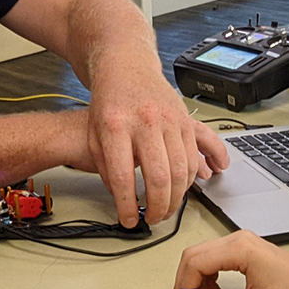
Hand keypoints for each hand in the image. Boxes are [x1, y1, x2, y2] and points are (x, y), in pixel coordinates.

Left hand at [87, 61, 229, 226]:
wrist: (126, 68)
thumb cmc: (109, 104)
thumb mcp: (95, 136)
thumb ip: (107, 168)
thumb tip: (123, 199)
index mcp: (115, 127)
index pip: (123, 177)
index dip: (126, 206)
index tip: (127, 220)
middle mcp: (145, 122)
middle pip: (159, 177)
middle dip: (158, 207)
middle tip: (152, 219)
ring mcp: (168, 119)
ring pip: (181, 171)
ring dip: (176, 198)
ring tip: (166, 209)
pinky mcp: (184, 120)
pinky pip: (193, 157)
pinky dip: (192, 179)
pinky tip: (184, 190)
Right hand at [173, 230, 288, 288]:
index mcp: (240, 249)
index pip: (194, 263)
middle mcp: (238, 240)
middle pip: (193, 257)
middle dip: (187, 286)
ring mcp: (241, 243)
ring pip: (201, 258)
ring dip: (198, 283)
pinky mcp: (244, 250)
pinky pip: (214, 259)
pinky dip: (208, 278)